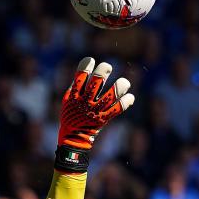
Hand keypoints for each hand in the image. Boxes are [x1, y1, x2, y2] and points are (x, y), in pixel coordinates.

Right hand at [54, 57, 134, 171]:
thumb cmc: (71, 115)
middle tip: (108, 67)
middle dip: (104, 70)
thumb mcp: (68, 100)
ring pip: (112, 94)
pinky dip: (127, 102)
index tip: (91, 60)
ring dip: (121, 86)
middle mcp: (86, 101)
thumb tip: (87, 69)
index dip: (87, 65)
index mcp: (75, 95)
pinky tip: (130, 97)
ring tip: (124, 83)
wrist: (74, 138)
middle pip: (98, 80)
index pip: (81, 75)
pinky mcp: (104, 118)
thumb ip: (76, 85)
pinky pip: (119, 108)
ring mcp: (96, 110)